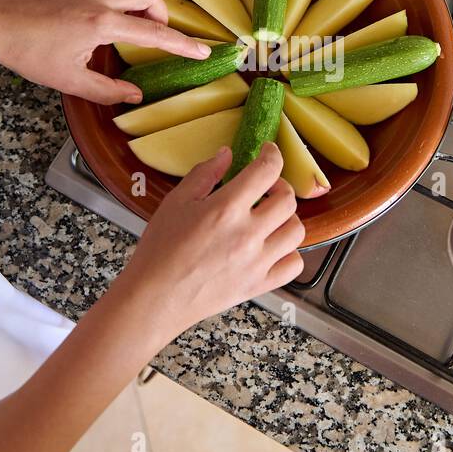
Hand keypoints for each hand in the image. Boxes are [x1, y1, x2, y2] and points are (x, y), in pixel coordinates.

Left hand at [0, 0, 209, 101]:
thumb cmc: (28, 52)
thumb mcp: (68, 81)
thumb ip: (106, 90)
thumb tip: (135, 95)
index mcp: (101, 23)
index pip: (154, 33)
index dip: (182, 45)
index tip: (203, 51)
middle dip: (163, 14)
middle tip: (159, 35)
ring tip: (140, 15)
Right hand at [121, 144, 304, 334]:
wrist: (156, 298)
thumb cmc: (160, 251)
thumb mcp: (175, 202)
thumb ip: (204, 174)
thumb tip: (226, 154)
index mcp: (226, 209)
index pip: (266, 171)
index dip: (272, 155)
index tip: (269, 153)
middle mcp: (248, 234)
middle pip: (288, 200)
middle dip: (280, 186)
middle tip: (266, 188)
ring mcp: (257, 262)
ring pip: (296, 231)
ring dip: (287, 218)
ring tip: (270, 217)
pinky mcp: (259, 285)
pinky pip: (294, 265)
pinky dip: (289, 253)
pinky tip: (273, 247)